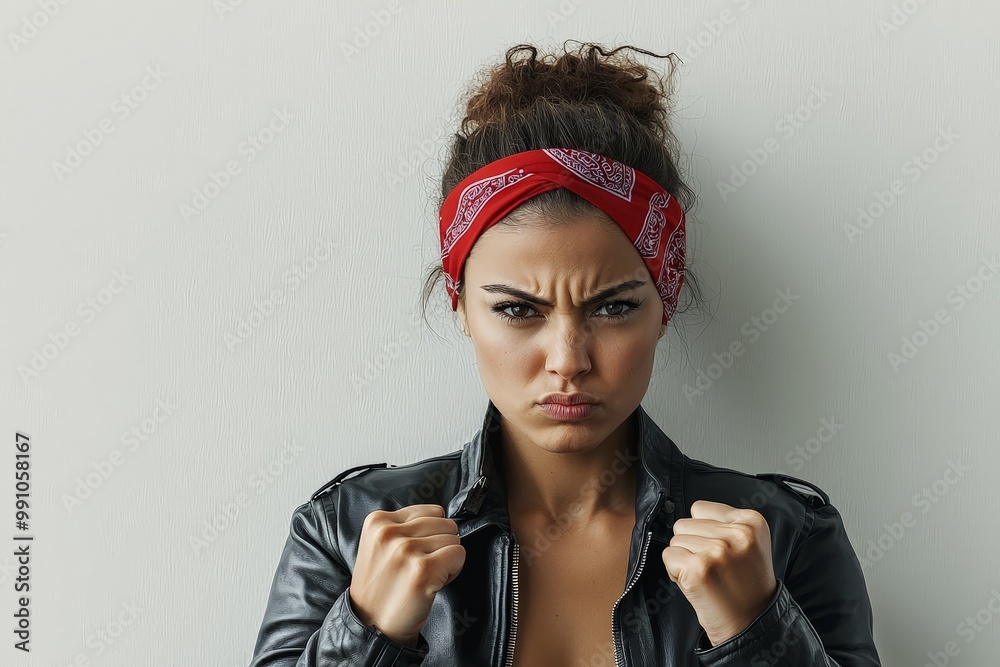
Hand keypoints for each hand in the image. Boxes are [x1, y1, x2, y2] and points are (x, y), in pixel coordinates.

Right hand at [349, 504, 465, 646]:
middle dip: (440, 545)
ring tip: (424, 575)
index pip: (431, 511)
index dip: (431, 533)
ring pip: (453, 538)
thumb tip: (441, 517)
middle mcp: (389, 532)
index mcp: (377, 521)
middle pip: (444, 523)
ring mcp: (405, 549)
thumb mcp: (379, 545)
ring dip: (446, 559)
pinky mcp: (423, 569)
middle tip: (420, 567)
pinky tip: (434, 583)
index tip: (417, 553)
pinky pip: (458, 554)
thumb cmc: (381, 587)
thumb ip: (403, 526)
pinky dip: (454, 570)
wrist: (372, 626)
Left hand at [661, 500, 776, 645]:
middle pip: (684, 523)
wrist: (751, 623)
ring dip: (684, 559)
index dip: (703, 532)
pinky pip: (668, 556)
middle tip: (713, 568)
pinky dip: (676, 572)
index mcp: (752, 521)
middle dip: (692, 546)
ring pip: (675, 540)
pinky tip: (697, 584)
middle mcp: (737, 533)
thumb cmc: (744, 585)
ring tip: (707, 576)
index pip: (699, 508)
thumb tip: (686, 515)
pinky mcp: (699, 568)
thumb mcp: (748, 543)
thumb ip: (723, 523)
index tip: (720, 553)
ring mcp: (718, 550)